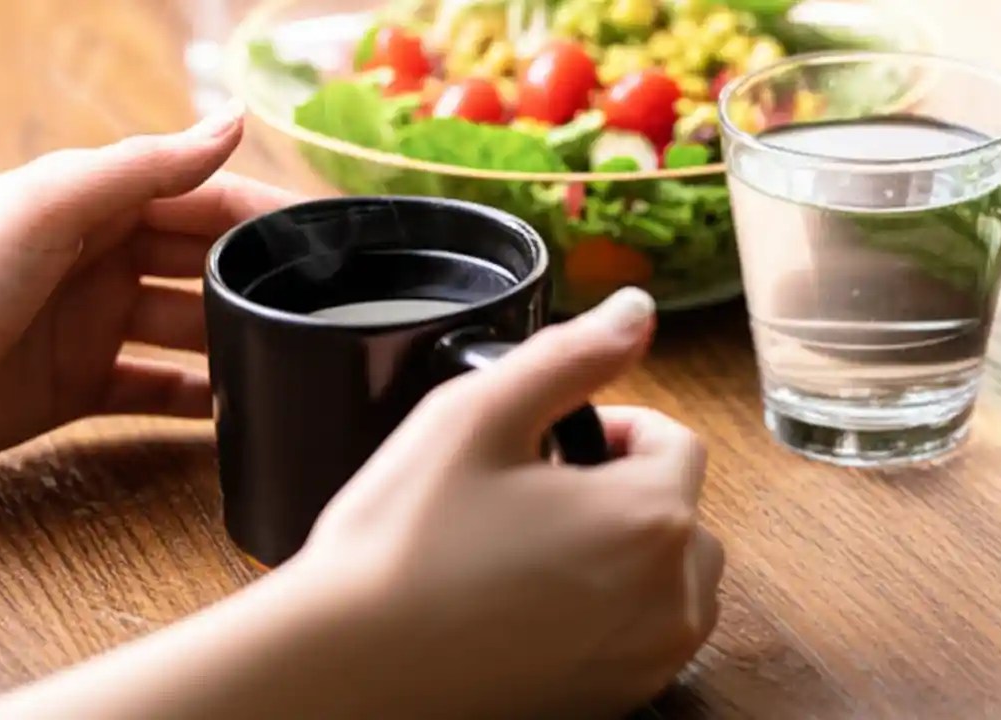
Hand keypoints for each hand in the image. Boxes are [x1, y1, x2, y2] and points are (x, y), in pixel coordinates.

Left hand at [0, 103, 297, 482]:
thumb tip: (235, 123)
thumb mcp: (51, 208)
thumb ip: (145, 167)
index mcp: (96, 205)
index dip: (265, 216)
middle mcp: (101, 261)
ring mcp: (93, 325)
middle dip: (258, 281)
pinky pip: (158, 389)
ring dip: (234, 341)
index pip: (203, 199)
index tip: (329, 242)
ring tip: (289, 360)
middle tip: (320, 311)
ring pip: (189, 328)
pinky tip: (236, 411)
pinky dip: (197, 398)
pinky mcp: (81, 385)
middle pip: (203, 263)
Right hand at [0, 287, 724, 719]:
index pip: (668, 445)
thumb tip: (629, 305)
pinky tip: (488, 603)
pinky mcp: (592, 714)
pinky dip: (577, 613)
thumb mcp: (466, 420)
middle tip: (497, 496)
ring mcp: (634, 670)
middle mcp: (667, 603)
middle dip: (601, 489)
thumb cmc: (389, 546)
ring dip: (592, 546)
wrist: (332, 680)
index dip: (593, 429)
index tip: (520, 444)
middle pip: (667, 516)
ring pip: (652, 579)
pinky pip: (619, 642)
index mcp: (652, 521)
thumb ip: (561, 355)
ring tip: (487, 546)